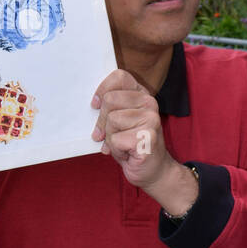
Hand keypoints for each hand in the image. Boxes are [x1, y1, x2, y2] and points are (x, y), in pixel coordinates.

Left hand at [91, 69, 174, 190]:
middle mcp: (149, 103)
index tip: (96, 104)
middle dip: (103, 121)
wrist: (153, 170)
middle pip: (110, 100)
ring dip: (111, 137)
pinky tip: (127, 153)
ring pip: (112, 121)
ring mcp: (151, 119)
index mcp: (141, 94)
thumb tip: (92, 103)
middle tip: (109, 134)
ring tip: (122, 144)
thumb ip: (109, 108)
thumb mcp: (119, 121)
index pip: (119, 77)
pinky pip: (116, 140)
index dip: (103, 89)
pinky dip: (116, 150)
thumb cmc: (131, 144)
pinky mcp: (148, 137)